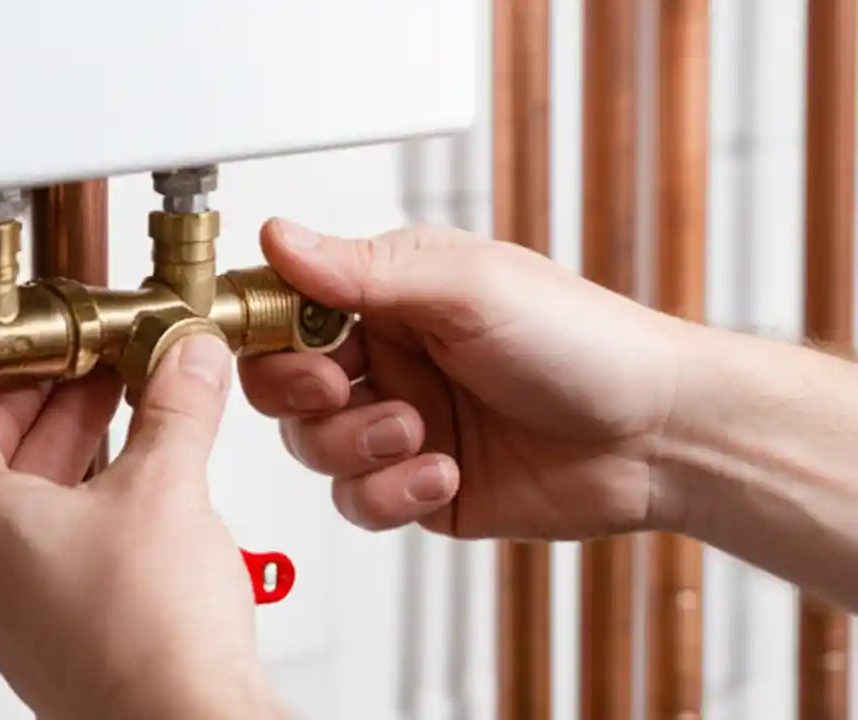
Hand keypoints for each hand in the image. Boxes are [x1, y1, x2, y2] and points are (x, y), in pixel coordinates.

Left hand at [0, 335, 284, 718]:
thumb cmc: (144, 630)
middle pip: (1, 477)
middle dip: (58, 423)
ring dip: (78, 472)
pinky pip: (59, 570)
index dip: (11, 392)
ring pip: (33, 527)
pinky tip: (147, 511)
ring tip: (133, 438)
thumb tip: (185, 361)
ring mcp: (17, 623)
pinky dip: (94, 525)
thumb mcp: (166, 485)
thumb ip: (175, 410)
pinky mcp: (57, 652)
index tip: (54, 365)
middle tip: (103, 387)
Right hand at [240, 219, 686, 538]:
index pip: (288, 305)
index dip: (267, 329)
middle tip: (345, 391)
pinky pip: (358, 502)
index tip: (283, 345)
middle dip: (304, 395)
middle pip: (281, 384)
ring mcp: (399, 426)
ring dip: (356, 446)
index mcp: (389, 295)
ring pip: (312, 447)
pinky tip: (445, 474)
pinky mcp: (416, 488)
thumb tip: (277, 236)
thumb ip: (363, 270)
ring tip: (421, 434)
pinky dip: (391, 494)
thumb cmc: (583, 342)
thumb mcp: (468, 288)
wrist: (658, 436)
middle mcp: (387, 359)